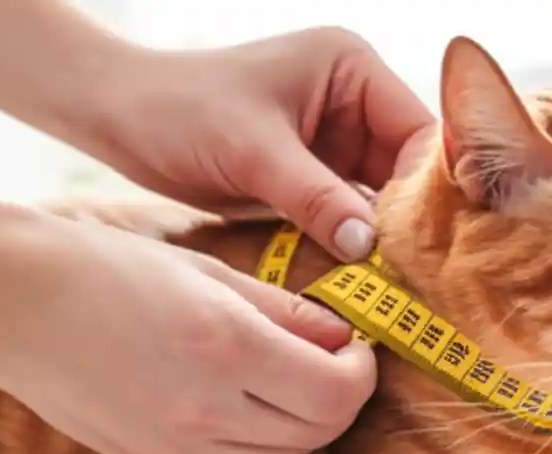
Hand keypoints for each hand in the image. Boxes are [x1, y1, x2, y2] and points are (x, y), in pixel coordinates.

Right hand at [0, 212, 376, 453]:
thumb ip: (285, 311)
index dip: (362, 373)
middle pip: (319, 435)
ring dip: (302, 431)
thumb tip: (343, 337)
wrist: (16, 305)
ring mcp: (178, 447)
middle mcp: (208, 408)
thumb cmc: (111, 269)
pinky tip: (238, 406)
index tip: (354, 348)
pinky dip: (255, 447)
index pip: (337, 393)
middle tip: (328, 364)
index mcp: (228, 346)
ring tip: (283, 386)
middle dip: (339, 399)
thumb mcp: (209, 272)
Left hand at [80, 26, 435, 261]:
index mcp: (352, 69)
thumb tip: (369, 248)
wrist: (119, 121)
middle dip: (409, 218)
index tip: (431, 243)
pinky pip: (348, 214)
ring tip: (401, 286)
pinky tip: (365, 280)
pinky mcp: (312, 176)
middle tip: (422, 276)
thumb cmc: (180, 112)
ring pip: (382, 197)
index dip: (427, 186)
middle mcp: (353, 101)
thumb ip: (316, 198)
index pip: (418, 131)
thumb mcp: (254, 153)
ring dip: (384, 237)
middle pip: (407, 169)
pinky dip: (354, 244)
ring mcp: (334, 141)